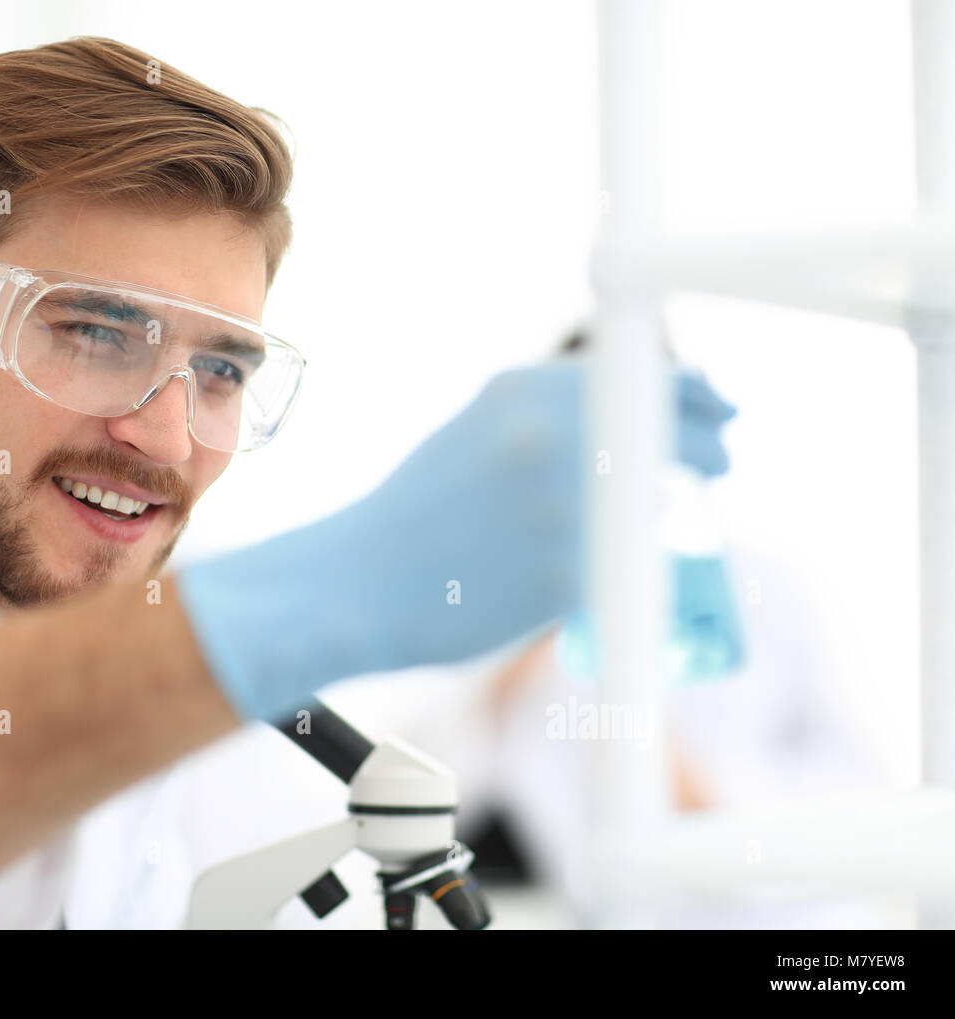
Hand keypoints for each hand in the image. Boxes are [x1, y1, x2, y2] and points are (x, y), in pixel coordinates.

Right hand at [176, 360, 736, 720]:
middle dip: (706, 446)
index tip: (722, 410)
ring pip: (656, 501)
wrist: (357, 581)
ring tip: (668, 520)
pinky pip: (627, 566)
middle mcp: (550, 434)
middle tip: (721, 460)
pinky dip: (635, 568)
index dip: (696, 396)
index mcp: (522, 391)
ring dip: (672, 506)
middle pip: (669, 432)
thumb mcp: (476, 433)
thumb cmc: (416, 514)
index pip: (643, 376)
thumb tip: (626, 419)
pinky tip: (621, 573)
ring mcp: (563, 503)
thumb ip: (547, 417)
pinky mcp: (568, 574)